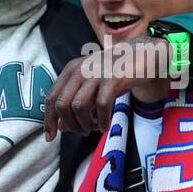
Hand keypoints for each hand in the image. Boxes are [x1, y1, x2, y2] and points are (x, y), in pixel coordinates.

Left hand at [44, 37, 173, 139]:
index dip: (48, 120)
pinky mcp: (113, 79)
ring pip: (79, 107)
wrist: (144, 54)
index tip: (50, 137)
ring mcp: (96, 74)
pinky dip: (102, 120)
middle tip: (82, 132)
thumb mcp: (93, 85)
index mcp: (71, 70)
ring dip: (86, 124)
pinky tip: (106, 125)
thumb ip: (76, 102)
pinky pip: (101, 105)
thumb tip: (61, 126)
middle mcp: (80, 70)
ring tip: (95, 128)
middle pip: (62, 104)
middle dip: (70, 124)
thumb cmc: (117, 72)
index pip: (51, 98)